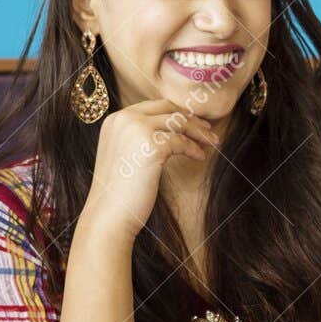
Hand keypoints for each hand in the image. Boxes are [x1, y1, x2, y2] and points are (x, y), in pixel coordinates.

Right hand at [79, 97, 219, 239]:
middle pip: (167, 109)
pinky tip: (199, 157)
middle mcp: (124, 119)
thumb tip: (168, 133)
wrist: (109, 214)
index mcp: (116, 120)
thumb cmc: (118, 193)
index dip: (175, 113)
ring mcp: (137, 130)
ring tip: (212, 142)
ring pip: (178, 122)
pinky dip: (193, 148)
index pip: (152, 107)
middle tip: (207, 130)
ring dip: (198, 132)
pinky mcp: (152, 146)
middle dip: (190, 118)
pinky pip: (181, 142)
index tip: (192, 122)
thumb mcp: (124, 155)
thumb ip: (137, 138)